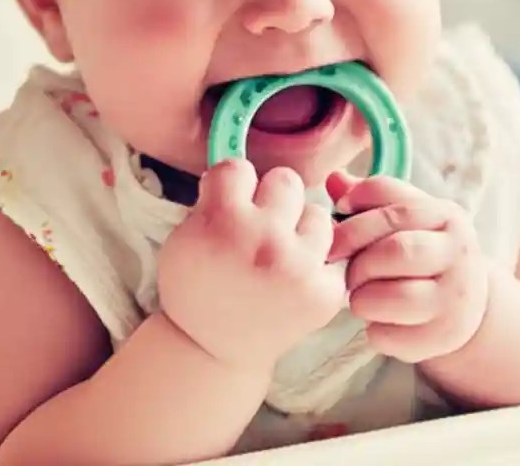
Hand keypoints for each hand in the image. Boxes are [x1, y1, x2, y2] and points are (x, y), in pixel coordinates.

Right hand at [158, 160, 344, 365]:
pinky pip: (335, 251)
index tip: (229, 203)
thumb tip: (242, 170)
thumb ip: (211, 201)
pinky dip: (318, 261)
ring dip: (300, 228)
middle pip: (287, 180)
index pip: (238, 168)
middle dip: (272, 199)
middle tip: (260, 226)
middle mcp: (266, 240)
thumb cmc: (196, 289)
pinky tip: (297, 275)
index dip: (232, 186)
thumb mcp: (183, 238)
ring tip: (280, 254)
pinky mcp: (325, 292)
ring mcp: (300, 267)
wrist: (212, 350)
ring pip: (317, 213)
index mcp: (223, 223)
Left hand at [325, 172, 490, 363]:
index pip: (395, 210)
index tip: (332, 234)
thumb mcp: (409, 218)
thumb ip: (373, 198)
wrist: (466, 302)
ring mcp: (455, 299)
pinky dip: (373, 330)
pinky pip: (390, 335)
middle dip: (359, 264)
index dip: (354, 222)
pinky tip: (379, 321)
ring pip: (394, 297)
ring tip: (361, 297)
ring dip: (362, 298)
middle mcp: (459, 255)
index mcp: (449, 217)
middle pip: (396, 252)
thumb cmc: (426, 251)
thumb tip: (334, 179)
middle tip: (348, 273)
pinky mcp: (442, 337)